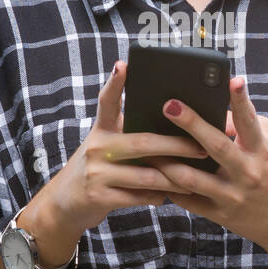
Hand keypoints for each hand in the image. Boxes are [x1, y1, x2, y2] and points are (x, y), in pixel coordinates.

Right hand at [41, 60, 207, 236]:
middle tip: (201, 146)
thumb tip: (172, 123)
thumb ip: (131, 135)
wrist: (66, 204)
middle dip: (176, 145)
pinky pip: (138, 196)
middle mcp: (97, 147)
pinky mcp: (99, 196)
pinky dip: (156, 197)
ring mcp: (96, 173)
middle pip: (142, 142)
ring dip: (173, 178)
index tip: (124, 64)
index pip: (107, 101)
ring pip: (146, 175)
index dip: (115, 83)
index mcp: (101, 130)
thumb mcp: (107, 146)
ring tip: (194, 177)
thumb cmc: (99, 169)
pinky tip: (168, 196)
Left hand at [146, 75, 267, 253]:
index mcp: (260, 151)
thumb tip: (211, 110)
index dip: (241, 100)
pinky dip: (169, 186)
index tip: (232, 80)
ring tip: (146, 144)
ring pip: (192, 178)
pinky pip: (188, 200)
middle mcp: (247, 172)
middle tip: (169, 105)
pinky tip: (153, 173)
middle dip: (192, 124)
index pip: (250, 122)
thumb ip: (244, 125)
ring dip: (167, 161)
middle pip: (216, 146)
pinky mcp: (220, 214)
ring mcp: (231, 195)